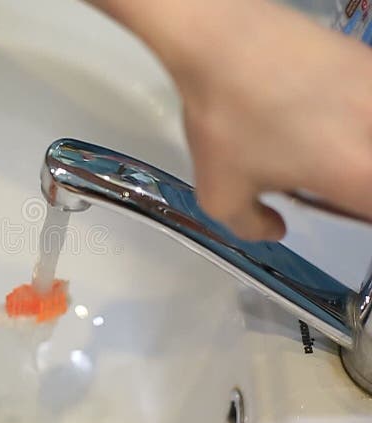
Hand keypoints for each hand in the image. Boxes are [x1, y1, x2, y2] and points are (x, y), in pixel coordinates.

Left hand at [90, 0, 371, 239]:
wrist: (224, 39)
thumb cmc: (225, 120)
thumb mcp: (220, 193)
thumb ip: (252, 226)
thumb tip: (273, 228)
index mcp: (359, 175)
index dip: (359, 214)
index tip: (337, 207)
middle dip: (358, 184)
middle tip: (330, 181)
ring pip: (370, 136)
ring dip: (355, 149)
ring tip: (319, 143)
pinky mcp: (369, 60)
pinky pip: (366, 103)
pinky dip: (353, 115)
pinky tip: (315, 111)